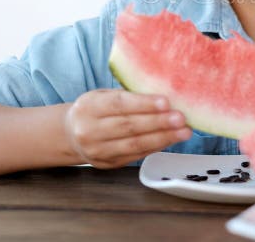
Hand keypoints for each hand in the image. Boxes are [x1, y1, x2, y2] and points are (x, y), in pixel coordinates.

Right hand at [64, 89, 191, 168]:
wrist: (70, 134)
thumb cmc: (95, 109)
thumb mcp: (103, 95)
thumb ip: (128, 95)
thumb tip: (164, 92)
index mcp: (89, 107)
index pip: (119, 105)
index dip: (143, 104)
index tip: (166, 102)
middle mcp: (90, 130)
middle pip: (129, 127)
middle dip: (158, 123)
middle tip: (182, 118)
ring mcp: (98, 151)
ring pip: (134, 144)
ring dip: (163, 138)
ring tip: (184, 132)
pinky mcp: (108, 164)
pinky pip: (136, 155)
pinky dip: (156, 147)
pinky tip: (171, 140)